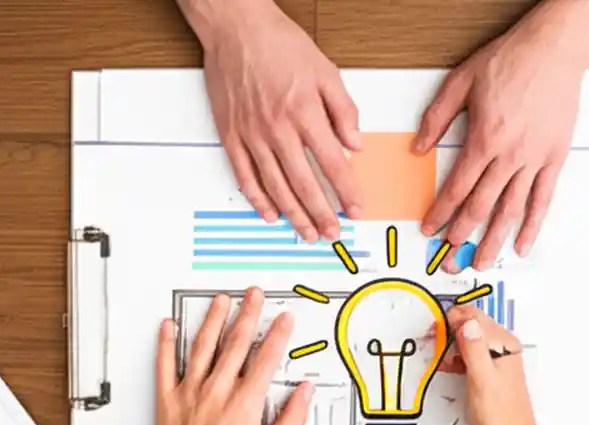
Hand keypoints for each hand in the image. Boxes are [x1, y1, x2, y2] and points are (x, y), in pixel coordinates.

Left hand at [135, 289, 313, 424]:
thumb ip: (291, 419)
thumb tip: (304, 393)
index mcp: (244, 403)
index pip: (266, 358)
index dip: (277, 334)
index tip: (284, 318)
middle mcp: (217, 391)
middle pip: (236, 343)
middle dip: (248, 314)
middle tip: (254, 293)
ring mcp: (190, 392)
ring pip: (203, 347)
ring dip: (213, 319)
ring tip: (221, 299)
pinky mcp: (168, 399)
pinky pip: (165, 364)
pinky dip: (166, 343)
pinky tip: (168, 325)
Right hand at [184, 0, 361, 241]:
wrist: (236, 28)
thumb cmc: (279, 44)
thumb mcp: (326, 71)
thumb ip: (344, 110)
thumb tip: (355, 144)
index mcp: (305, 113)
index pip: (333, 163)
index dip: (346, 191)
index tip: (356, 209)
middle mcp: (278, 128)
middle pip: (304, 183)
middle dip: (321, 214)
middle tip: (332, 233)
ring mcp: (252, 135)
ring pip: (275, 186)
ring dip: (293, 214)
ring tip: (306, 232)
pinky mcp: (232, 135)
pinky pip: (245, 176)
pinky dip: (258, 199)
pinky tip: (270, 214)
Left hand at [413, 7, 586, 270]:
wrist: (553, 50)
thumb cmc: (510, 61)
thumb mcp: (460, 82)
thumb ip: (436, 118)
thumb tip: (419, 148)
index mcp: (483, 140)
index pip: (457, 188)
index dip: (441, 213)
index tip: (431, 230)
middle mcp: (509, 156)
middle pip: (481, 206)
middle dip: (463, 236)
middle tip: (450, 258)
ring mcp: (534, 160)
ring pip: (511, 210)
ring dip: (495, 240)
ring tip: (483, 262)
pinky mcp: (554, 158)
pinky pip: (542, 199)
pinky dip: (533, 225)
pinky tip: (522, 244)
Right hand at [440, 305, 565, 424]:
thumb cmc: (500, 420)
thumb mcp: (481, 381)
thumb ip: (474, 350)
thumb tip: (467, 322)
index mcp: (504, 346)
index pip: (474, 316)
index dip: (451, 319)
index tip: (434, 331)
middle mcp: (504, 349)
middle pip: (472, 324)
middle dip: (449, 329)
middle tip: (431, 342)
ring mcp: (499, 361)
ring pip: (470, 339)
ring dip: (452, 343)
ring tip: (437, 356)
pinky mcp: (492, 373)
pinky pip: (471, 355)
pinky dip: (457, 357)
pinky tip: (449, 368)